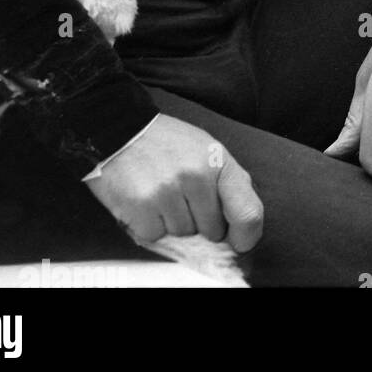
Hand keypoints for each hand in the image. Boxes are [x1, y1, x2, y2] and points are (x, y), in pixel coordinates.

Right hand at [83, 113, 262, 253]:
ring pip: (183, 236)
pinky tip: (146, 202)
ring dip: (173, 223)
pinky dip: (150, 226)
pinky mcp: (142, 206)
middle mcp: (197, 176)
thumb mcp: (207, 152)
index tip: (238, 242)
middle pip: (212, 231)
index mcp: (219, 162)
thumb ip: (227, 186)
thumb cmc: (169, 144)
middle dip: (200, 223)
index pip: (248, 214)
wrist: (123, 129)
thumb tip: (241, 229)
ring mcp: (168, 191)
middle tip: (183, 198)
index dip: (246, 237)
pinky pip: (155, 237)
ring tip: (162, 195)